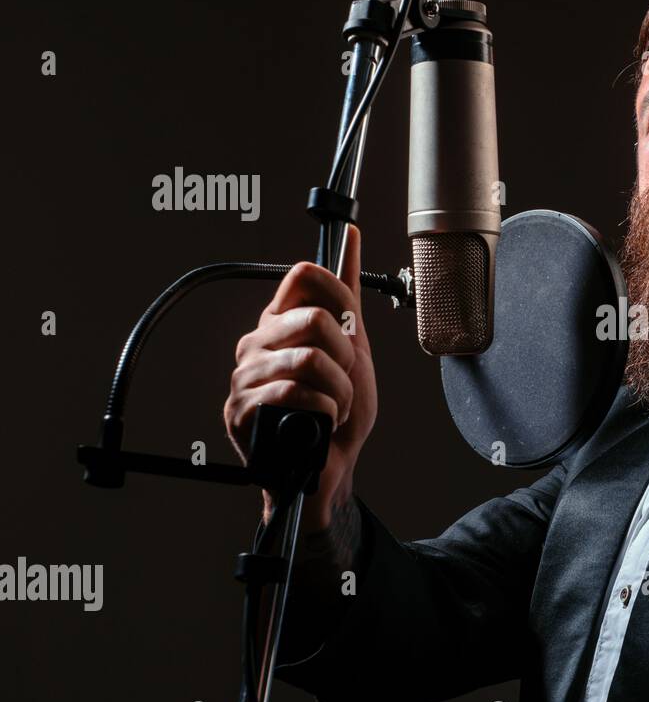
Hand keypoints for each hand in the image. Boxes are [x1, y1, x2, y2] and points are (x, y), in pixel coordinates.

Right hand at [223, 224, 377, 529]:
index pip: (304, 275)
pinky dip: (326, 411)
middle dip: (346, 358)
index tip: (349, 331)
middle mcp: (257, 343)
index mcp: (280, 322)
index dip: (340, 299)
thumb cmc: (339, 410)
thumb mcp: (355, 345)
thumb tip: (350, 235)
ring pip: (310, 360)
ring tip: (334, 408)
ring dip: (340, 392)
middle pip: (314, 317)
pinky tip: (321, 424)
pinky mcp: (241, 410)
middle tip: (343, 382)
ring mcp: (245, 376)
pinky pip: (296, 393)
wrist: (331, 467)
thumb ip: (347, 292)